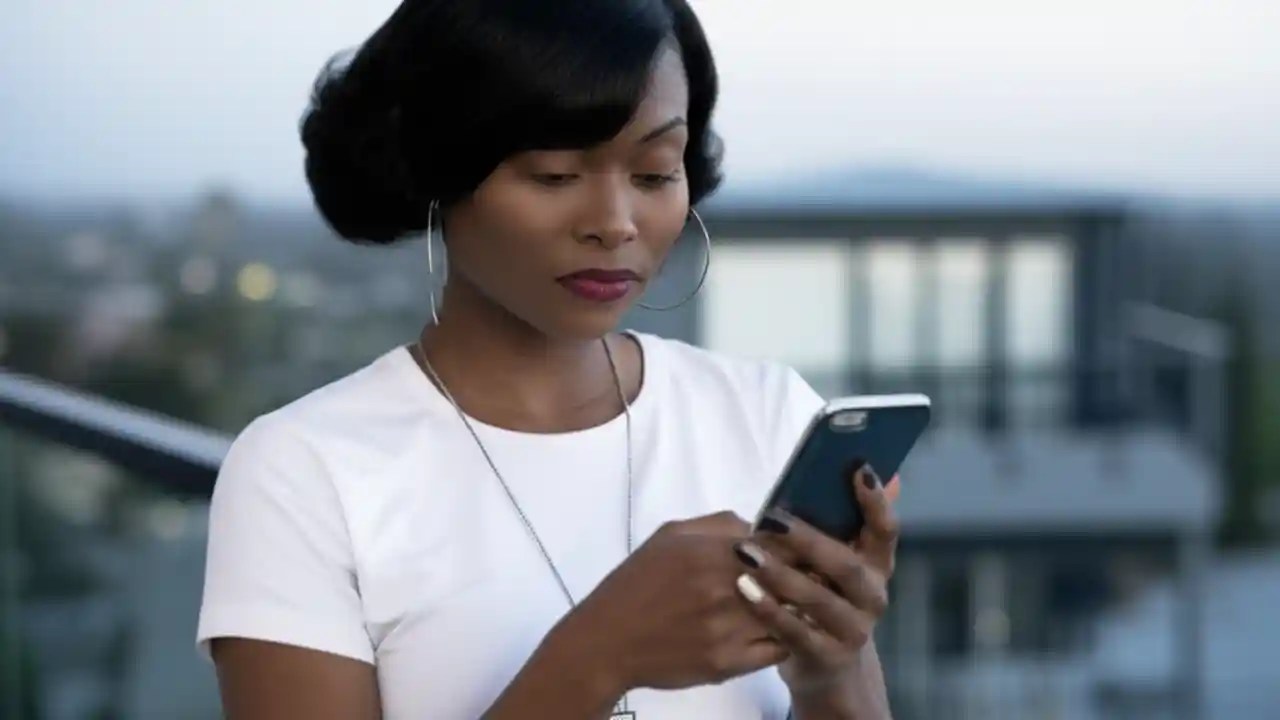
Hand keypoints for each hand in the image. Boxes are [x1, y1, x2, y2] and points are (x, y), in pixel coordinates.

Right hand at [551, 511, 789, 695]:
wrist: (608, 640)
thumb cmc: (638, 582)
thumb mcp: (671, 535)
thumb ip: (719, 524)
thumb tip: (760, 527)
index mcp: (711, 552)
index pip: (780, 545)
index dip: (797, 547)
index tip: (800, 552)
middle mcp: (725, 590)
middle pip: (791, 579)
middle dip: (803, 577)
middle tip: (809, 578)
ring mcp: (728, 630)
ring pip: (790, 616)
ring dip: (796, 609)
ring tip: (795, 605)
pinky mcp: (728, 664)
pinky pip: (777, 649)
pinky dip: (783, 639)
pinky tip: (775, 632)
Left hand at [733, 466, 899, 707]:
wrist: (827, 669)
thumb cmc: (822, 598)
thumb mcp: (833, 562)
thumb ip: (839, 520)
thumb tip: (867, 468)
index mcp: (877, 566)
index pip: (886, 531)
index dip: (876, 502)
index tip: (859, 469)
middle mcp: (873, 597)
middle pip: (848, 565)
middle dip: (810, 541)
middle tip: (773, 521)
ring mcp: (853, 630)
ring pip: (820, 599)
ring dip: (781, 575)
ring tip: (746, 554)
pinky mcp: (827, 657)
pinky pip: (796, 632)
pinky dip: (769, 610)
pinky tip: (745, 590)